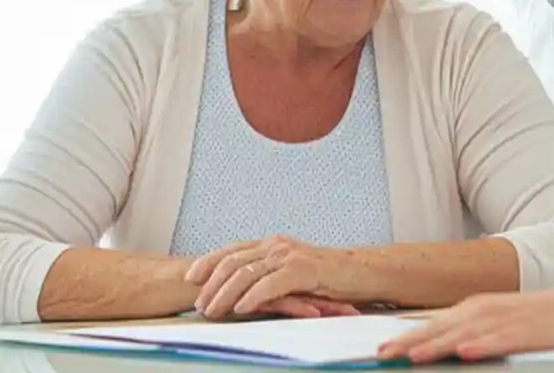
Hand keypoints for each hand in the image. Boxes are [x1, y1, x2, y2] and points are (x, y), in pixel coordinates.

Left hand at [185, 236, 356, 318]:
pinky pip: (271, 283)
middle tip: (199, 303)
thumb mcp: (293, 273)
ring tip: (213, 310)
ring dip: (226, 293)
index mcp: (273, 244)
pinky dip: (253, 296)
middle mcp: (278, 245)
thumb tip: (241, 291)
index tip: (190, 277)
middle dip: (212, 283)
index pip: (232, 249)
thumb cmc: (329, 278)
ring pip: (247, 272)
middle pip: (234, 261)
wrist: (363, 272)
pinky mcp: (304, 270)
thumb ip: (269, 276)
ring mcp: (290, 256)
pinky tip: (241, 308)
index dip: (208, 261)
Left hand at [377, 290, 553, 362]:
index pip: (433, 323)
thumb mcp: (499, 319)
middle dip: (409, 342)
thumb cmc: (540, 317)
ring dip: (435, 345)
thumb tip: (445, 344)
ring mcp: (504, 320)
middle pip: (440, 328)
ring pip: (462, 335)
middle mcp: (484, 310)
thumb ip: (471, 330)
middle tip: (383, 355)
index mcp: (476, 307)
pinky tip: (463, 353)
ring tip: (411, 356)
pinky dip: (479, 346)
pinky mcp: (524, 332)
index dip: (407, 336)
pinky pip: (498, 341)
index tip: (383, 348)